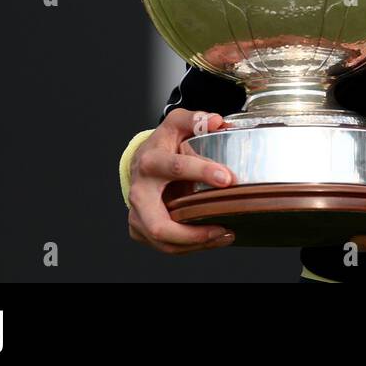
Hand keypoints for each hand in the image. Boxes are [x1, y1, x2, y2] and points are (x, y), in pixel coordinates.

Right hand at [126, 108, 239, 254]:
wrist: (141, 160)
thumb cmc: (164, 143)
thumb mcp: (178, 123)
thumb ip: (196, 119)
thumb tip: (215, 121)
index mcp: (151, 162)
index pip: (176, 168)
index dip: (202, 172)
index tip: (227, 179)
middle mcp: (140, 192)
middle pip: (160, 224)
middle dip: (192, 232)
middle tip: (223, 227)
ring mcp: (137, 214)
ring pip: (164, 241)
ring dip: (196, 243)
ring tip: (225, 235)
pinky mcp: (141, 229)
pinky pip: (166, 246)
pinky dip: (190, 247)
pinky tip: (212, 239)